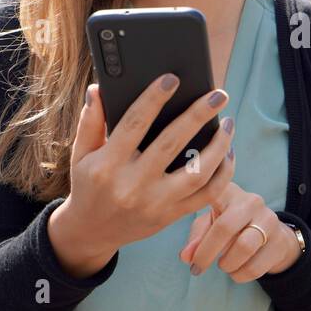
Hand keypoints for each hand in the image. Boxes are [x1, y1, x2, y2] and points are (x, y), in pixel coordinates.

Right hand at [47, 78, 236, 277]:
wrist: (91, 232)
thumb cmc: (88, 185)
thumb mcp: (81, 154)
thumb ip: (91, 122)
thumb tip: (98, 89)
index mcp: (107, 165)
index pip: (134, 124)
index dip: (154, 99)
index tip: (172, 79)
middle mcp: (133, 185)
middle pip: (173, 143)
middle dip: (198, 115)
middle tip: (218, 95)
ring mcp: (155, 203)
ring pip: (198, 173)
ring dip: (219, 146)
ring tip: (229, 123)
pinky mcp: (171, 216)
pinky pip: (206, 195)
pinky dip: (223, 174)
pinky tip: (228, 153)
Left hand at [179, 181, 298, 281]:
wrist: (273, 236)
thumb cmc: (232, 227)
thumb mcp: (211, 225)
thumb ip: (196, 238)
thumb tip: (186, 257)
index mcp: (230, 192)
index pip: (212, 192)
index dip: (198, 201)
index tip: (185, 210)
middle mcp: (252, 202)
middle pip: (225, 227)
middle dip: (206, 253)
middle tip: (196, 269)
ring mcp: (269, 220)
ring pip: (243, 248)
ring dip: (227, 265)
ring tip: (223, 266)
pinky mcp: (280, 241)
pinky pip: (255, 267)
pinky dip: (240, 275)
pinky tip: (237, 272)